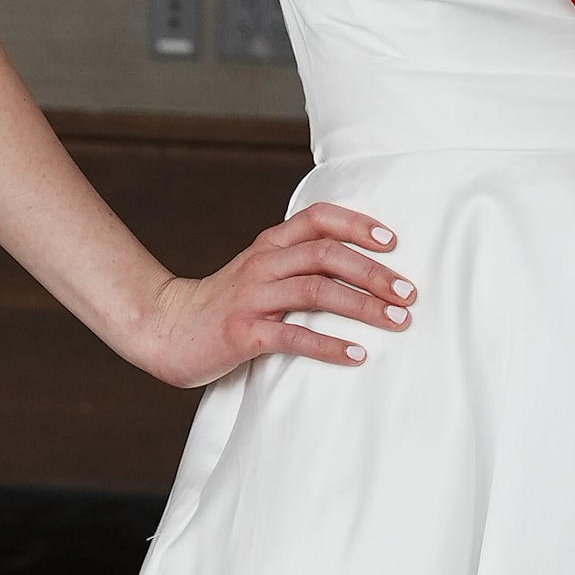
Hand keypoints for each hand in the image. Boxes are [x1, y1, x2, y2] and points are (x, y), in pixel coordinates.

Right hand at [128, 207, 412, 390]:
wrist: (165, 328)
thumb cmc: (225, 305)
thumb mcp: (261, 273)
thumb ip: (299, 265)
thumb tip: (360, 270)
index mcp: (270, 245)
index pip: (318, 219)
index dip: (357, 224)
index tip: (394, 241)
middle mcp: (263, 264)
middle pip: (326, 255)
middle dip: (374, 272)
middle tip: (410, 293)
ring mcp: (251, 298)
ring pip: (316, 292)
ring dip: (363, 306)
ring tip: (398, 321)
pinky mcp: (242, 333)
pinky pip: (292, 337)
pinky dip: (329, 346)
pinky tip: (357, 355)